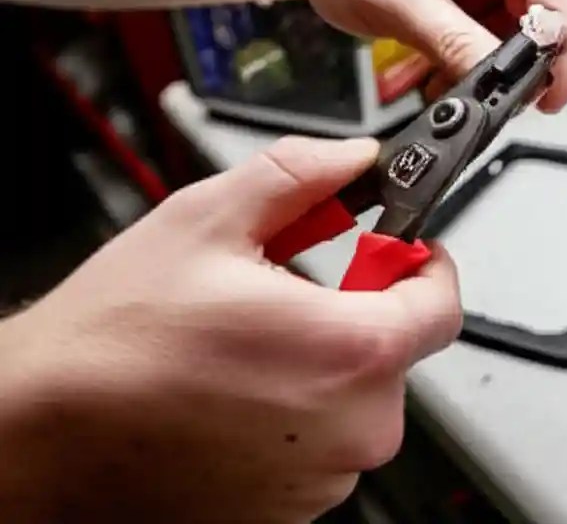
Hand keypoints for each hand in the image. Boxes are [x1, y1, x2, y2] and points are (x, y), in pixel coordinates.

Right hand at [0, 137, 461, 522]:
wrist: (38, 437)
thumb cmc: (112, 344)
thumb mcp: (206, 223)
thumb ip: (298, 177)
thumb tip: (352, 159)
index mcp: (353, 349)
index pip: (443, 303)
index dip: (426, 265)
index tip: (403, 250)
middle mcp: (355, 425)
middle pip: (394, 351)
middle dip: (354, 313)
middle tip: (289, 293)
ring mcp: (325, 477)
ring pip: (354, 400)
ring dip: (318, 369)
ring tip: (241, 350)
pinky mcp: (293, 509)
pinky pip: (320, 446)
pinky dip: (292, 417)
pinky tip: (231, 396)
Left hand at [275, 0, 566, 110]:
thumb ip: (451, 39)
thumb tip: (497, 81)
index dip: (560, 29)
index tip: (553, 80)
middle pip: (542, 4)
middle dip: (527, 59)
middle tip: (514, 103)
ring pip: (517, 30)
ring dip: (493, 70)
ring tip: (456, 94)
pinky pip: (488, 39)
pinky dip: (469, 68)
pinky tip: (442, 84)